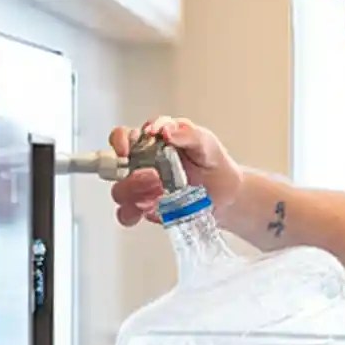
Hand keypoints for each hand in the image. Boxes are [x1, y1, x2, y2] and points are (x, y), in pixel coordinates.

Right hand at [107, 116, 244, 226]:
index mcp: (151, 143)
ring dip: (135, 193)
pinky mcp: (146, 208)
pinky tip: (151, 209)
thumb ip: (187, 133)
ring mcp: (142, 188)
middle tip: (154, 177)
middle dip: (133, 175)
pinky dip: (133, 213)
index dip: (119, 141)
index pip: (124, 137)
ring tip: (159, 192)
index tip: (126, 149)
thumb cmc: (212, 163)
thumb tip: (166, 130)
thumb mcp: (205, 143)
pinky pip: (127, 213)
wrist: (227, 193)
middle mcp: (142, 164)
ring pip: (120, 191)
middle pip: (117, 168)